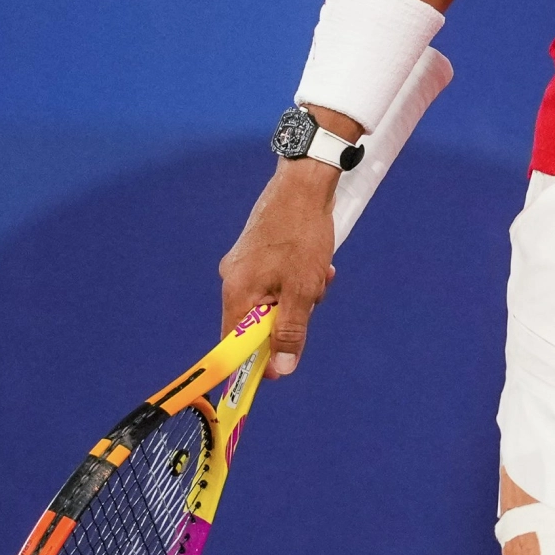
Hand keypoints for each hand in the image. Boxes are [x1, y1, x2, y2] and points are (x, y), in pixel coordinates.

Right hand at [216, 162, 341, 376]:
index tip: (279, 371)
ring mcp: (243, 264)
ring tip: (320, 273)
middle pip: (258, 321)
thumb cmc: (303, 235)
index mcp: (237, 292)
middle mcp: (233, 280)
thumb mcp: (303, 290)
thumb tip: (281, 370)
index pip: (234, 343)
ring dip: (302, 294)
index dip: (256, 361)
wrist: (303, 184)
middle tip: (314, 298)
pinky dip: (299, 278)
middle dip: (291, 316)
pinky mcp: (256, 252)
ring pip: (273, 298)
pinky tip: (319, 263)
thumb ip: (291, 331)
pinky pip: (277, 279)